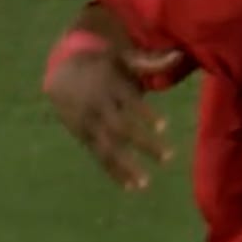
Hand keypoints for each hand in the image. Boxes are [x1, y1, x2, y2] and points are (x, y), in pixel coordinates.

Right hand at [45, 47, 181, 190]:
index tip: (163, 126)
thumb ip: (150, 62)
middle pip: (120, 129)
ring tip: (144, 184)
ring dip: (125, 166)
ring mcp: (88, 124)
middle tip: (168, 157)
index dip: (145, 114)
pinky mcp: (83, 136)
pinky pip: (99, 156)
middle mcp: (98, 107)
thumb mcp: (124, 57)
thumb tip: (179, 56)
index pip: (129, 102)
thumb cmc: (104, 64)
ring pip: (107, 147)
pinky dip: (113, 171)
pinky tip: (130, 186)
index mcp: (110, 86)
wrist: (62, 70)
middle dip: (143, 144)